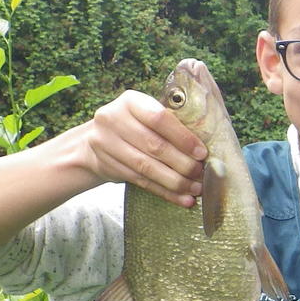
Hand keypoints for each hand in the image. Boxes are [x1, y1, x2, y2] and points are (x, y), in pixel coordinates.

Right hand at [79, 90, 206, 206]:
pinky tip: (182, 199)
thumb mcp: (146, 114)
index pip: (159, 118)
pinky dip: (165, 192)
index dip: (183, 137)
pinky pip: (141, 182)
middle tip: (202, 174)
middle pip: (154, 145)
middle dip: (182, 163)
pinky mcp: (108, 165)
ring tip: (195, 189)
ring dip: (175, 182)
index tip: (202, 153)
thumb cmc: (134, 126)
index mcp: (130, 101)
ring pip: (147, 167)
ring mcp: (107, 143)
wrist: (94, 143)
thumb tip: (205, 148)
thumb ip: (171, 122)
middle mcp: (114, 119)